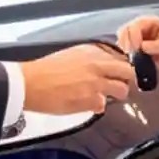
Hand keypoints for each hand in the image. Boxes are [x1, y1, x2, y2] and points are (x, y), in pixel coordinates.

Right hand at [20, 43, 135, 114]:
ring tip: (104, 96)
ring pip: (122, 90)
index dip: (120, 66)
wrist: (31, 83)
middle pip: (128, 71)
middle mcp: (97, 64)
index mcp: (91, 51)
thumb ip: (90, 60)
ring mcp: (96, 82)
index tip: (118, 72)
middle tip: (119, 84)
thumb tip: (102, 68)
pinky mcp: (91, 100)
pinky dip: (97, 107)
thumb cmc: (45, 70)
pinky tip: (86, 104)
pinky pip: (104, 105)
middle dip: (127, 79)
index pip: (120, 56)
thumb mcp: (71, 55)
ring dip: (115, 95)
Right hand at [116, 15, 158, 75]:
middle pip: (127, 30)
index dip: (134, 33)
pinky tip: (132, 64)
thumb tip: (143, 46)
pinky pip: (129, 54)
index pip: (138, 24)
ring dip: (125, 50)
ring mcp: (141, 42)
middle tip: (130, 54)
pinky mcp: (141, 54)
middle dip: (126, 41)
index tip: (137, 47)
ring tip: (132, 61)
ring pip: (125, 41)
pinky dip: (128, 58)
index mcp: (154, 22)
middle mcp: (145, 29)